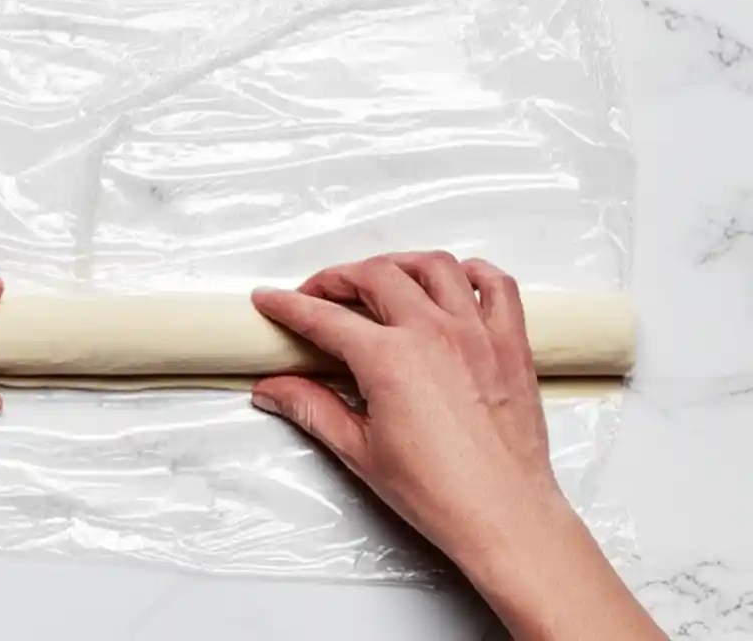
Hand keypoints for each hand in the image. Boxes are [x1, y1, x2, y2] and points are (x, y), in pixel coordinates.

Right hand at [251, 252, 554, 561]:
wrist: (503, 515)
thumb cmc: (438, 492)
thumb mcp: (358, 450)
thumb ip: (312, 408)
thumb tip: (273, 390)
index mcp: (390, 359)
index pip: (325, 318)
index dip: (289, 306)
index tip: (270, 300)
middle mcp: (434, 333)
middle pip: (376, 275)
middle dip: (337, 278)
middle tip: (318, 295)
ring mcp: (477, 332)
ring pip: (433, 266)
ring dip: (397, 265)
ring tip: (377, 279)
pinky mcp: (510, 343)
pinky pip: (496, 284)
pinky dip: (471, 273)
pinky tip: (452, 282)